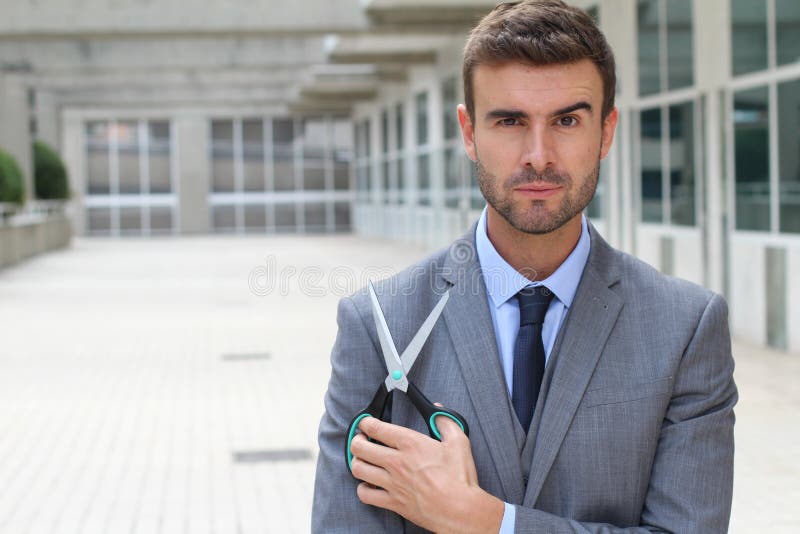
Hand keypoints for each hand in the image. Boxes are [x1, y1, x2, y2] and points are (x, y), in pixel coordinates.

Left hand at [349, 410, 503, 532]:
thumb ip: (445, 422)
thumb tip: (438, 410)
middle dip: (356, 440)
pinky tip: (369, 484)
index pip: (376, 428)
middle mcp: (396, 462)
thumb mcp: (458, 441)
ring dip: (356, 462)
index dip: (365, 422)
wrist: (460, 510)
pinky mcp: (392, 502)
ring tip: (362, 459)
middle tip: (360, 439)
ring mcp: (392, 483)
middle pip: (359, 447)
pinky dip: (363, 489)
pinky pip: (366, 495)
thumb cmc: (459, 478)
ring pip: (358, 469)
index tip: (365, 422)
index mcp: (410, 444)